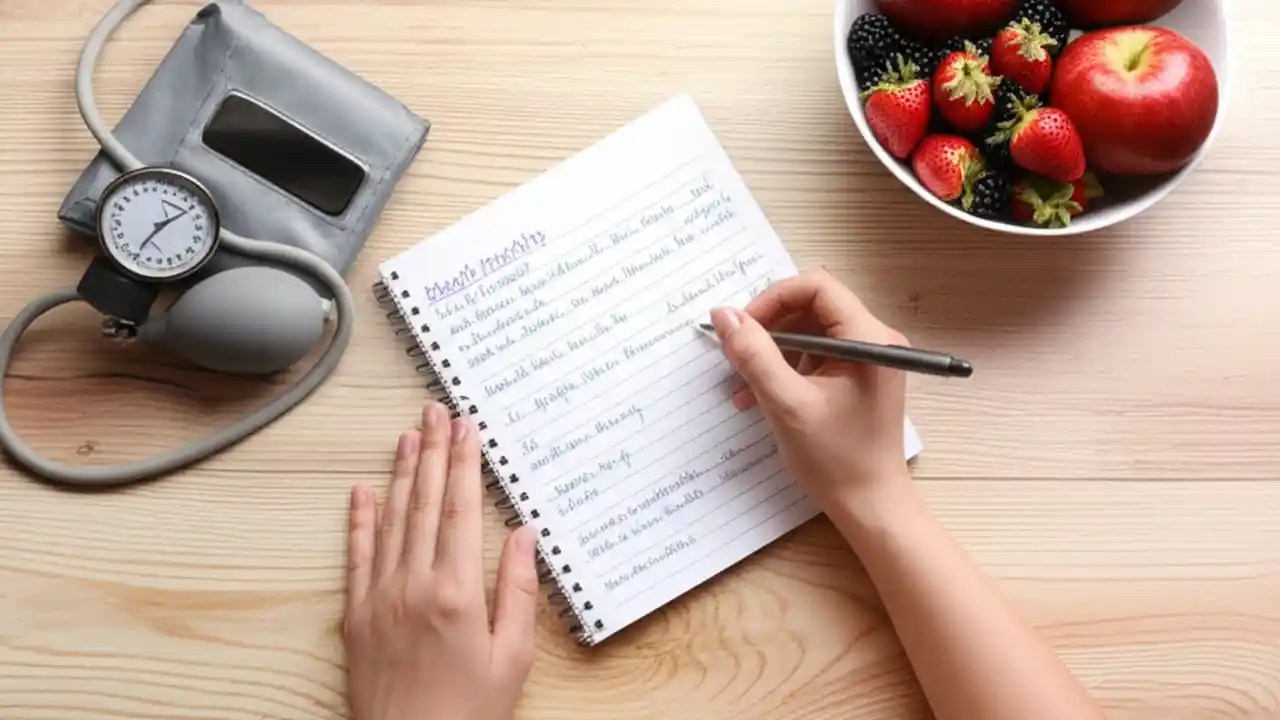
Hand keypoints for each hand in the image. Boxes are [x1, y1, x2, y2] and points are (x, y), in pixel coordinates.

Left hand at [344, 401, 538, 719]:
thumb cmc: (468, 714)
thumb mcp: (513, 658)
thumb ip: (518, 592)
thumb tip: (525, 537)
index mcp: (457, 591)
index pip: (460, 510)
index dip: (463, 463)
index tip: (465, 428)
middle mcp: (413, 585)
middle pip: (424, 503)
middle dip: (431, 452)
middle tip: (434, 411)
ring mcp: (379, 598)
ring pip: (390, 521)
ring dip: (399, 474)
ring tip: (407, 436)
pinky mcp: (356, 617)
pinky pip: (357, 556)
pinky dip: (359, 520)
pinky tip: (362, 492)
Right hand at [710, 270, 910, 524]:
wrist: (870, 507)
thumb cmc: (836, 459)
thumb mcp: (786, 403)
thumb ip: (754, 355)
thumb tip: (723, 314)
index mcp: (869, 338)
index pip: (817, 287)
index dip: (774, 298)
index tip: (743, 327)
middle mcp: (875, 340)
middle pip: (812, 307)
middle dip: (769, 328)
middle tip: (738, 355)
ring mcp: (868, 360)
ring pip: (810, 333)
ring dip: (772, 352)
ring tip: (743, 385)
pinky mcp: (858, 379)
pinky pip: (816, 357)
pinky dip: (786, 370)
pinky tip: (760, 396)